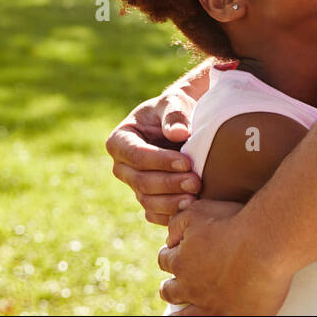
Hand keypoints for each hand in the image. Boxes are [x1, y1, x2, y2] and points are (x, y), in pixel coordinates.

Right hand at [106, 89, 201, 225]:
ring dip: (171, 203)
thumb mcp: (174, 101)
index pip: (136, 155)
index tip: (186, 162)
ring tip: (195, 198)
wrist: (184, 124)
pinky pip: (154, 214)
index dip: (160, 161)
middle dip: (169, 184)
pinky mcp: (148, 198)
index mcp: (120, 140)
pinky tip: (190, 210)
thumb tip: (178, 133)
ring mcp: (133, 185)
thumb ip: (175, 114)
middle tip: (196, 182)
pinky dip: (170, 215)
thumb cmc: (176, 108)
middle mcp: (122, 166)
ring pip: (147, 201)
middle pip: (141, 181)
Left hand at [158, 200, 293, 314]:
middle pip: (171, 292)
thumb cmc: (235, 224)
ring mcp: (212, 307)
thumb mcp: (199, 211)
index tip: (175, 255)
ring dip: (183, 313)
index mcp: (182, 262)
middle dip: (171, 287)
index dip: (169, 257)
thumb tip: (169, 238)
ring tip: (183, 313)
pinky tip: (216, 313)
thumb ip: (177, 223)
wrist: (266, 243)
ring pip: (186, 316)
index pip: (165, 261)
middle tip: (174, 286)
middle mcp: (192, 288)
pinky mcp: (235, 316)